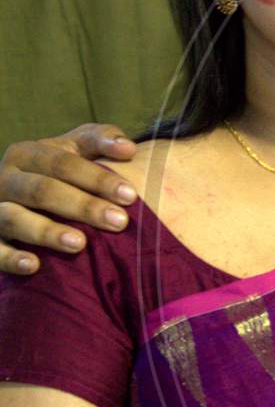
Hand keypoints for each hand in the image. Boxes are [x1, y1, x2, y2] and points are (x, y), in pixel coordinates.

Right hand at [0, 125, 137, 273]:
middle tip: (119, 222)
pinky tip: (33, 265)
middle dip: (83, 206)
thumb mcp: (75, 150)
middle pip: (42, 190)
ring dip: (47, 232)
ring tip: (80, 244)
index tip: (130, 195)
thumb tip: (128, 148)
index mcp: (26, 154)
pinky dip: (10, 258)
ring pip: (14, 218)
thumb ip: (101, 140)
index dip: (97, 178)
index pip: (62, 163)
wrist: (20, 200)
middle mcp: (5, 180)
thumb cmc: (59, 174)